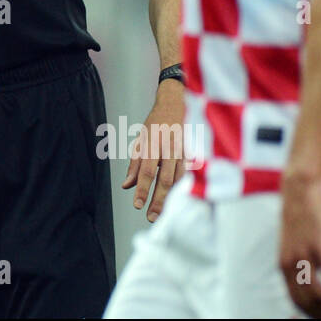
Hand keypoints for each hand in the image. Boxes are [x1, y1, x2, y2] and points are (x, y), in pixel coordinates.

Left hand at [122, 79, 184, 221]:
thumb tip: (127, 185)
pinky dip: (184, 190)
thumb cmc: (155, 123)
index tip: (138, 205)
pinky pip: (189, 175)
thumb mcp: (141, 139)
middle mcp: (169, 147)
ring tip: (163, 214)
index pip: (147, 170)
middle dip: (158, 200)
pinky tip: (180, 202)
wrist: (176, 103)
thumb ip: (135, 163)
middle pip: (165, 179)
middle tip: (151, 217)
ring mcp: (184, 151)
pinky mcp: (193, 154)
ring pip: (179, 179)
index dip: (143, 189)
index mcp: (153, 143)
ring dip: (171, 198)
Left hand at [279, 173, 320, 317]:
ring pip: (318, 293)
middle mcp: (290, 263)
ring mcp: (304, 255)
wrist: (299, 190)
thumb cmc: (299, 216)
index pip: (294, 300)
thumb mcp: (292, 243)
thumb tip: (309, 279)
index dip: (310, 313)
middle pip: (306, 301)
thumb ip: (298, 262)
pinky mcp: (319, 246)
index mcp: (283, 264)